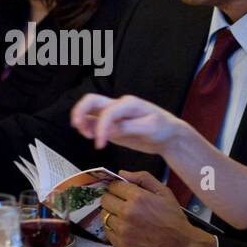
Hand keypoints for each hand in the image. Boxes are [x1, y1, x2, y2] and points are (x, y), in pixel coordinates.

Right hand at [70, 94, 185, 154]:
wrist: (169, 135)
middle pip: (91, 100)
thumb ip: (127, 128)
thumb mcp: (149, 128)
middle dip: (80, 111)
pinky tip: (91, 137)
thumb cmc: (163, 128)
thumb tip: (108, 130)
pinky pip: (94, 122)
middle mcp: (118, 105)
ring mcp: (113, 115)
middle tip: (77, 127)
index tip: (100, 145)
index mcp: (128, 103)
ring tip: (86, 135)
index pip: (107, 112)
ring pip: (90, 110)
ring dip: (82, 120)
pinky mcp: (112, 125)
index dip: (101, 128)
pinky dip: (88, 128)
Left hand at [98, 170, 212, 246]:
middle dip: (113, 198)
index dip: (118, 187)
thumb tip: (121, 173)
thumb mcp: (163, 191)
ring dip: (112, 214)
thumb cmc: (173, 216)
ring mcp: (123, 230)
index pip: (114, 186)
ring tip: (124, 216)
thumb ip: (142, 178)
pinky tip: (125, 228)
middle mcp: (127, 212)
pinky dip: (113, 229)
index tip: (123, 191)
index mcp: (137, 197)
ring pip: (104, 215)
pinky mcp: (121, 244)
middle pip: (105, 200)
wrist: (181, 244)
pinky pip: (107, 232)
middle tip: (123, 203)